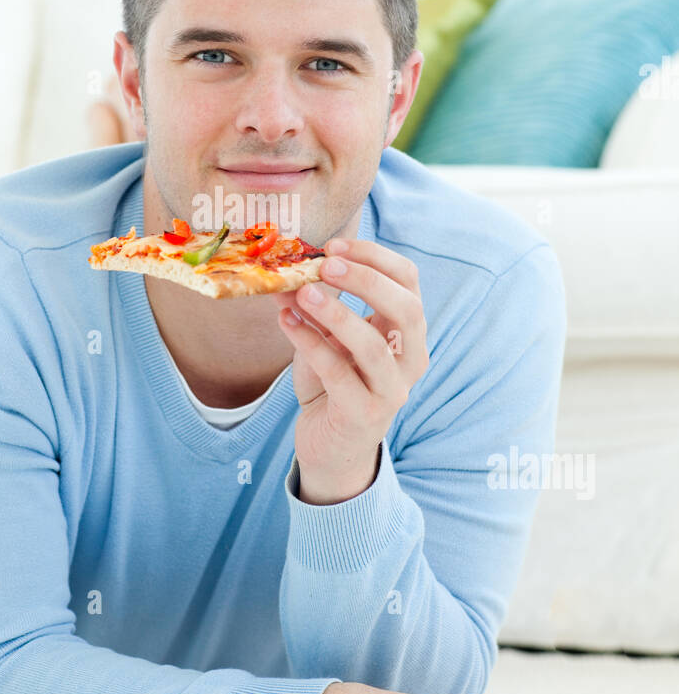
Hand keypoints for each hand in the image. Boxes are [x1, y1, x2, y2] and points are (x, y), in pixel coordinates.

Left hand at [273, 237, 428, 503]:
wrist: (332, 448)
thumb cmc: (334, 386)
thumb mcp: (328, 338)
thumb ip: (314, 306)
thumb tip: (283, 268)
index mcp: (407, 332)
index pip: (408, 281)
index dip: (375, 257)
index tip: (334, 244)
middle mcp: (410, 359)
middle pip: (407, 309)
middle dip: (366, 280)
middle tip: (326, 263)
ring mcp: (392, 390)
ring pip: (373, 346)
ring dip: (336, 314)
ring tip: (302, 292)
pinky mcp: (364, 415)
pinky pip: (338, 373)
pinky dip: (309, 343)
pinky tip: (286, 322)